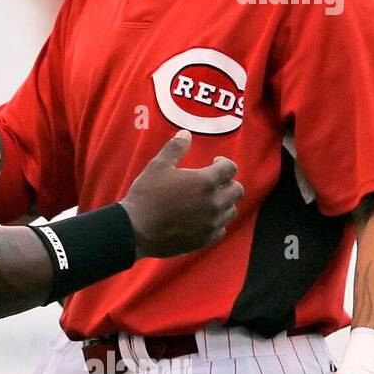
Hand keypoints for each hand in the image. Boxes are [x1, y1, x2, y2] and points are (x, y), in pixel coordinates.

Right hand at [118, 131, 243, 256]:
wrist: (137, 230)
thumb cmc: (147, 195)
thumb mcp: (157, 166)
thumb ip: (175, 148)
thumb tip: (186, 134)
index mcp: (205, 181)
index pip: (230, 168)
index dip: (223, 163)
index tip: (213, 163)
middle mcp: (214, 202)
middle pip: (237, 190)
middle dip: (228, 182)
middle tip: (214, 182)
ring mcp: (211, 223)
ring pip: (232, 210)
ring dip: (224, 202)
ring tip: (209, 200)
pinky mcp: (205, 239)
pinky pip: (221, 229)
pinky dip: (217, 222)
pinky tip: (205, 219)